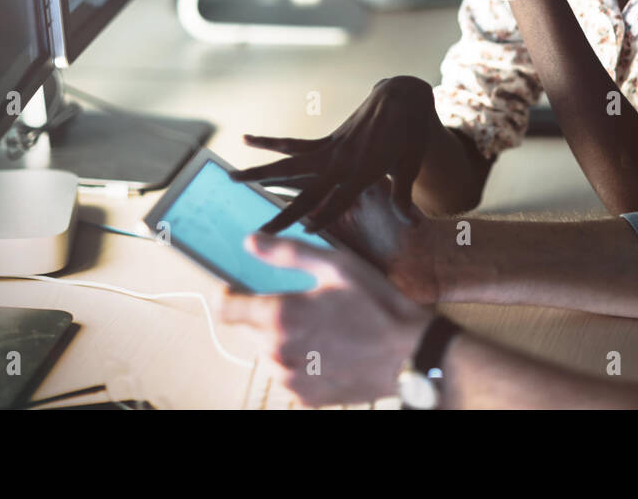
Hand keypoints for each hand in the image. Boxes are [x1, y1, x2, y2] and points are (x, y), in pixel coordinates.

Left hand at [219, 234, 433, 406]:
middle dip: (266, 317)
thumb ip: (286, 253)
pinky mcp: (306, 398)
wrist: (410, 354)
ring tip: (322, 330)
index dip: (229, 296)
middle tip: (303, 307)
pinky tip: (329, 351)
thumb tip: (250, 240)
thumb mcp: (336, 266)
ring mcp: (291, 379)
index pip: (227, 309)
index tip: (237, 290)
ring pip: (268, 355)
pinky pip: (289, 376)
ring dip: (283, 341)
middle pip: (249, 331)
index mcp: (280, 316)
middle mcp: (278, 351)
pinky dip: (300, 363)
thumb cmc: (377, 305)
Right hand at [232, 75, 435, 234]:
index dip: (324, 217)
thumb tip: (411, 225)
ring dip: (261, 171)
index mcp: (363, 171)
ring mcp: (331, 149)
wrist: (402, 95)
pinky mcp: (327, 141)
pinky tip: (246, 139)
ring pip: (289, 164)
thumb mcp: (410, 165)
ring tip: (231, 177)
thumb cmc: (410, 134)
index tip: (305, 234)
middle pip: (307, 191)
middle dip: (284, 213)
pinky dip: (269, 142)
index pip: (340, 201)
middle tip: (261, 231)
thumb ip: (402, 196)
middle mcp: (341, 161)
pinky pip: (294, 144)